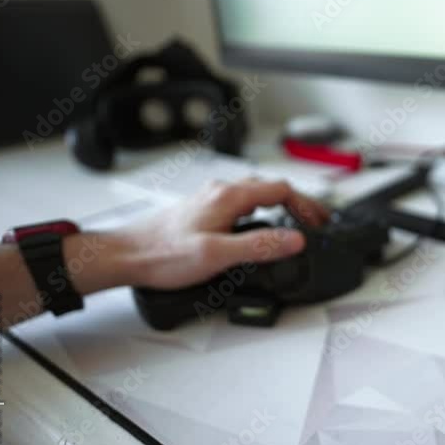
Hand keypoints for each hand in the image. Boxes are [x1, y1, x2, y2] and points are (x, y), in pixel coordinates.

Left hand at [65, 179, 329, 292]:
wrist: (126, 255)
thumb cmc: (162, 254)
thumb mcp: (218, 255)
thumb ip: (260, 246)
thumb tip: (295, 239)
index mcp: (229, 196)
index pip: (281, 190)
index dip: (306, 206)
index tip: (319, 223)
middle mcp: (221, 191)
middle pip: (271, 189)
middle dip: (298, 204)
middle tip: (315, 222)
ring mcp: (211, 199)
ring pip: (257, 195)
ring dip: (280, 206)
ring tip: (294, 225)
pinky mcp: (203, 210)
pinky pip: (242, 204)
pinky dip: (262, 212)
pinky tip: (260, 229)